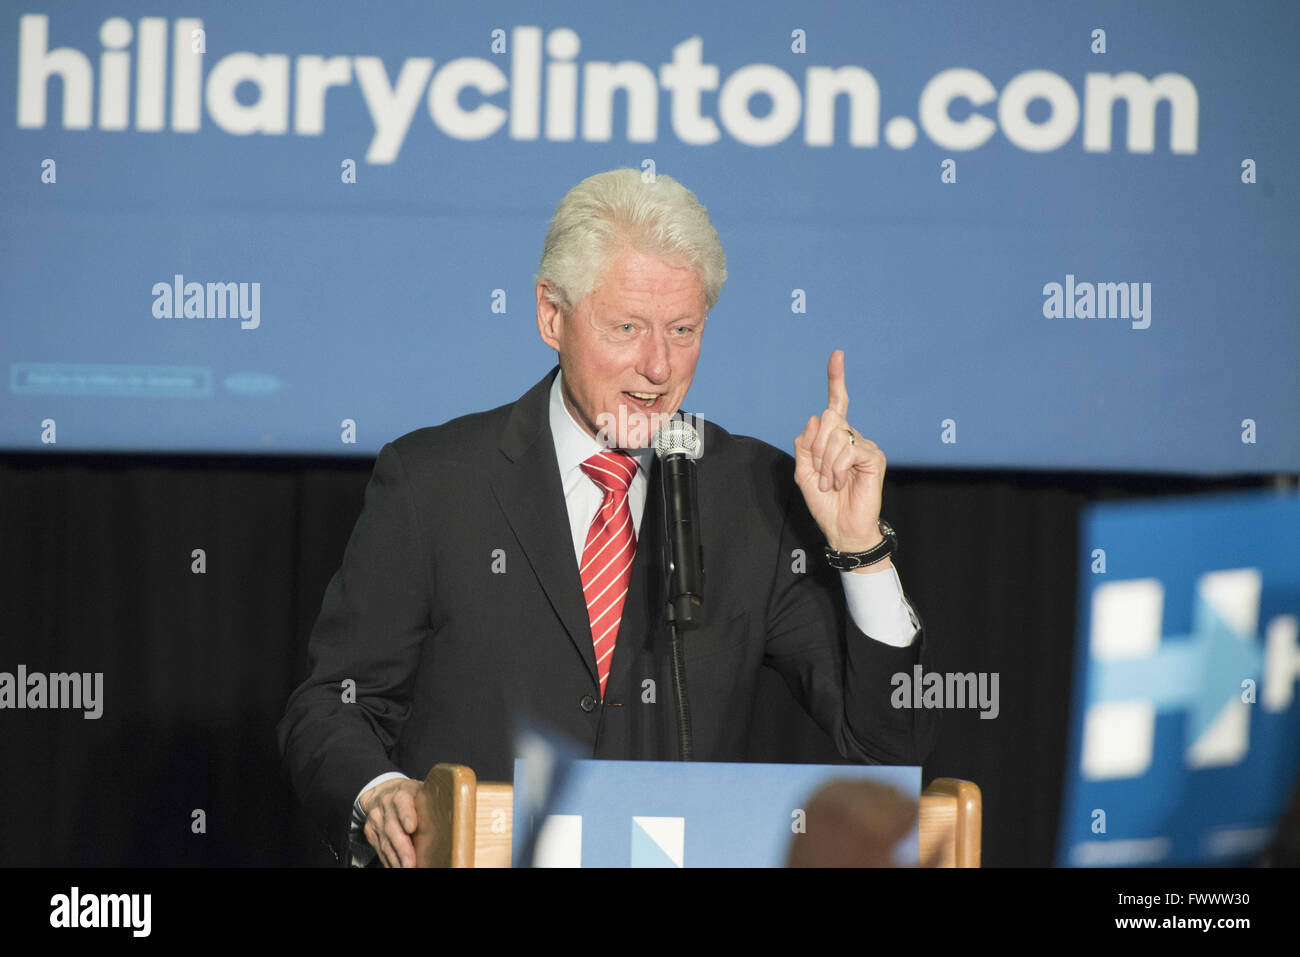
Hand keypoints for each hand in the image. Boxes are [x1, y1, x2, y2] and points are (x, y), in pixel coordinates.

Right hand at [360, 777, 423, 867]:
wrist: (382, 792)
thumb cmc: (410, 795)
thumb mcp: (421, 791)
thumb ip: (431, 803)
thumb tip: (451, 816)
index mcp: (402, 793)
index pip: (403, 802)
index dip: (406, 814)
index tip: (411, 827)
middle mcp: (386, 805)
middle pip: (392, 828)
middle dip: (402, 848)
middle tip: (410, 863)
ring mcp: (377, 819)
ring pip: (385, 842)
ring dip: (396, 859)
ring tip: (406, 868)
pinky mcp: (371, 831)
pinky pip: (380, 849)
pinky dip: (389, 861)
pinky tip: (397, 867)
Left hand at [794, 350, 888, 566]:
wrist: (840, 527)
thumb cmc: (824, 501)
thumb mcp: (803, 472)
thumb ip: (805, 443)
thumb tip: (816, 416)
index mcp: (834, 438)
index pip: (836, 404)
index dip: (836, 379)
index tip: (837, 355)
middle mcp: (851, 437)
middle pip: (829, 418)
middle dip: (816, 448)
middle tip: (819, 473)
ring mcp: (864, 446)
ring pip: (836, 434)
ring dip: (825, 463)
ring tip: (831, 482)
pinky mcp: (874, 457)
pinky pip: (848, 449)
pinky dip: (836, 468)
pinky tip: (840, 482)